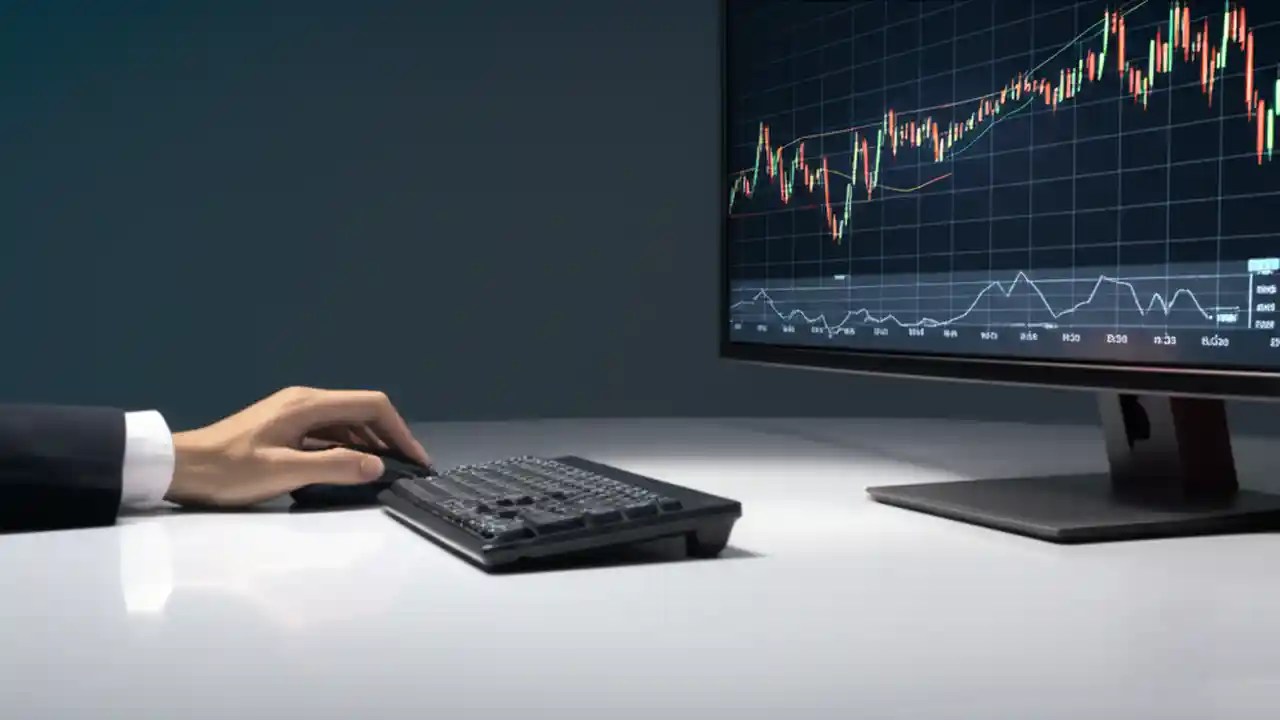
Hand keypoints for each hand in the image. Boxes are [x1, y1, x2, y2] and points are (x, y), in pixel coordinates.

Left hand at [165, 386, 429, 506]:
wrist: (180, 466)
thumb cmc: (230, 471)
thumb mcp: (283, 472)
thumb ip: (333, 466)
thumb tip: (378, 465)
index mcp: (308, 404)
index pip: (372, 405)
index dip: (400, 431)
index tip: (416, 459)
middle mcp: (306, 400)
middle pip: (363, 410)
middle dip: (391, 437)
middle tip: (409, 469)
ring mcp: (295, 411)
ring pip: (348, 421)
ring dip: (371, 443)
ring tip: (387, 472)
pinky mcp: (286, 425)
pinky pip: (330, 430)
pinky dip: (350, 446)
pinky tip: (353, 467)